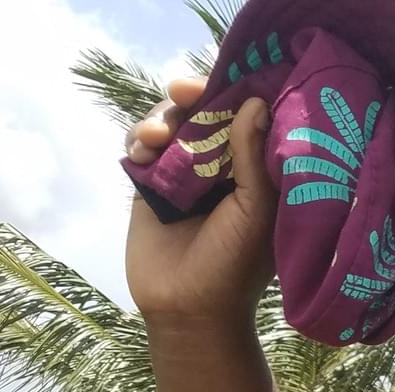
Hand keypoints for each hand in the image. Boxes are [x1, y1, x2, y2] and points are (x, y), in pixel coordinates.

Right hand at [124, 78, 278, 329]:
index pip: (247, 119)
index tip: (226, 78)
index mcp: (255, 173)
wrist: (188, 309)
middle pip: (204, 112)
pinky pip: (141, 146)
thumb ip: (253, 158)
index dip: (237, 93)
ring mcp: (184, 174)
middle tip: (183, 91)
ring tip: (155, 139)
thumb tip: (255, 102)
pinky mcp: (150, 184)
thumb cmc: (234, 265)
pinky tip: (142, 154)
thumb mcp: (254, 211)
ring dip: (161, 119)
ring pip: (170, 124)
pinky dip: (139, 141)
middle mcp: (222, 168)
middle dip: (192, 97)